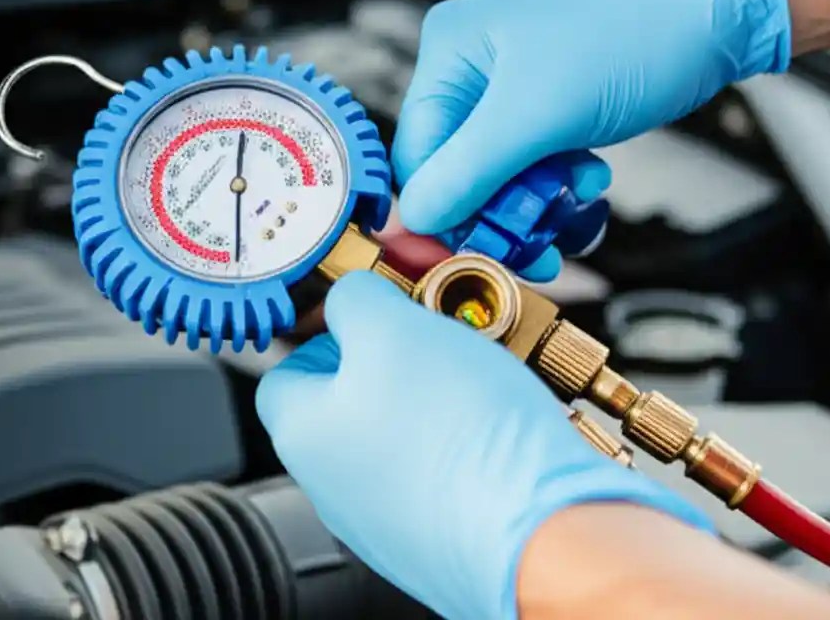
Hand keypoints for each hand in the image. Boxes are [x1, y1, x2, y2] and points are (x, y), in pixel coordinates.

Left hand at [256, 272, 710, 618]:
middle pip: (353, 399)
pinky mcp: (443, 533)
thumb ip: (356, 300)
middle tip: (438, 332)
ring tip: (479, 374)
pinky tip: (500, 422)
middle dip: (399, 357)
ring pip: (404, 431)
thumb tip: (350, 295)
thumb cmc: (462, 438)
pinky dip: (469, 439)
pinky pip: (446, 469)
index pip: (287, 370)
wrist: (542, 530)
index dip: (331, 330)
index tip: (375, 310)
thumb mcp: (394, 328)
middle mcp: (336, 485)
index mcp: (304, 435)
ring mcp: (388, 516)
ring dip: (438, 395)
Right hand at [393, 0, 790, 279]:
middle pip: (457, 173)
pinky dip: (558, 187)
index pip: (418, 156)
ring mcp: (509, 91)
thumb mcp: (538, 114)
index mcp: (449, 53)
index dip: (445, 212)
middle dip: (499, 214)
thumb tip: (416, 219)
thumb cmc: (630, 36)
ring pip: (497, 179)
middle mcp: (470, 70)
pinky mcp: (546, 109)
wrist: (712, 17)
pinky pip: (531, 169)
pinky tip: (588, 178)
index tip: (476, 256)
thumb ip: (470, 171)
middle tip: (537, 249)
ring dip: (534, 205)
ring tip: (574, 205)